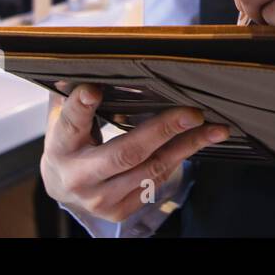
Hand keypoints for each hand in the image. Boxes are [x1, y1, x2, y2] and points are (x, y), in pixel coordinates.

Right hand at [40, 82, 228, 223]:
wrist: (63, 187)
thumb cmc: (71, 142)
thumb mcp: (65, 117)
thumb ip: (77, 95)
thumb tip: (95, 64)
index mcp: (61, 146)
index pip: (71, 123)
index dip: (81, 106)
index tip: (94, 90)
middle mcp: (79, 177)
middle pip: (125, 153)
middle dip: (163, 130)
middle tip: (193, 113)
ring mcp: (100, 198)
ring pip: (151, 169)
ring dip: (187, 146)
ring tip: (213, 129)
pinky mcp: (119, 210)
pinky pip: (156, 181)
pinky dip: (178, 158)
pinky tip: (196, 142)